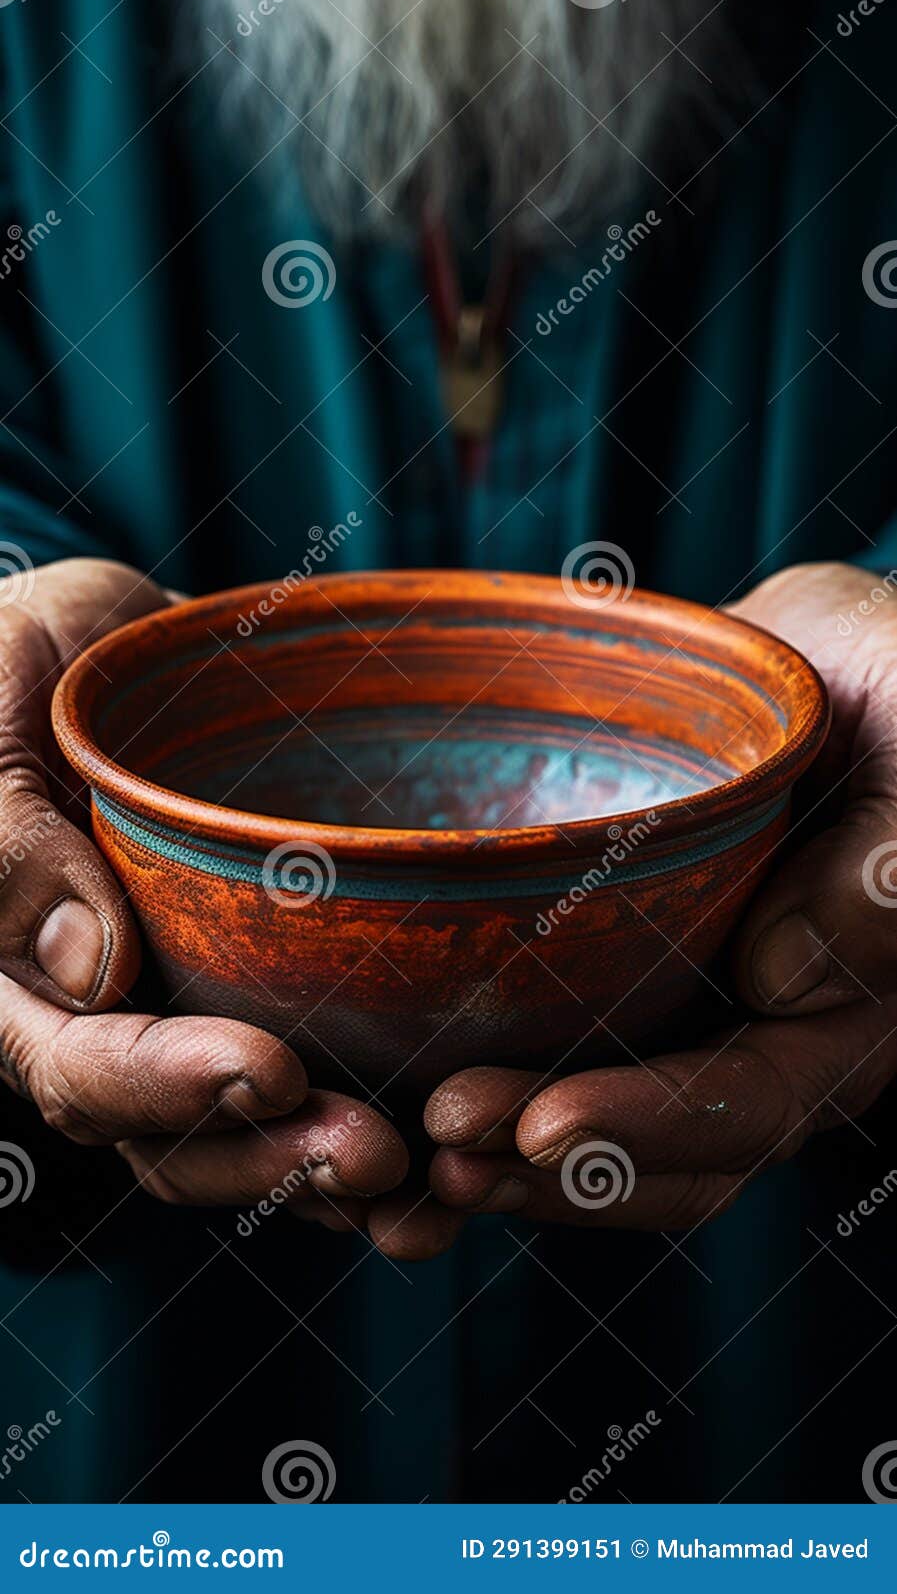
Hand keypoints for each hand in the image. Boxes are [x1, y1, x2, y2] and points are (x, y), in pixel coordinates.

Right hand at [0, 559, 408, 1228]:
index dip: (168, 1087)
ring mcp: (187, 1005)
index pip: (81, 1068)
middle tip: (377, 1159)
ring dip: (334, 1168)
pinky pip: (322, 1065)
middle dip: (273, 1157)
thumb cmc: (11, 666)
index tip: (267, 1073)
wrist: (97, 646)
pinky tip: (456, 1139)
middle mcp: (104, 1016)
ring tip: (432, 1185)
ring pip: (252, 1130)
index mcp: (18, 977)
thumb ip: (9, 847)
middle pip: (176, 1135)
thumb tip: (90, 973)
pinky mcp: (264, 977)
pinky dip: (384, 1108)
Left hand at [423, 563, 896, 1234]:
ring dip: (497, 1158)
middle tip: (440, 1136)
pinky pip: (548, 1050)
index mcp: (846, 1006)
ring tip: (393, 1159)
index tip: (541, 1127)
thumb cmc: (891, 679)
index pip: (749, 1101)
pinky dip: (473, 1082)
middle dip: (545, 1164)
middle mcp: (762, 1034)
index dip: (649, 1130)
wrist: (824, 659)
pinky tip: (385, 1093)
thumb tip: (778, 976)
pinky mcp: (618, 972)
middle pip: (658, 1152)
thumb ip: (886, 862)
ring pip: (595, 1129)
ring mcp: (686, 1008)